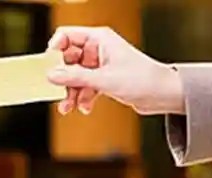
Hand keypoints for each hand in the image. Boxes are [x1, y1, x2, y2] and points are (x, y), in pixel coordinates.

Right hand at [45, 26, 184, 115]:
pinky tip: (86, 107)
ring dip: (70, 92)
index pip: (66, 36)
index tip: (48, 67)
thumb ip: (75, 77)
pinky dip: (82, 98)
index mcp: (99, 38)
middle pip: (67, 60)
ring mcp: (100, 64)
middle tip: (56, 92)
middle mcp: (98, 49)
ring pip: (74, 76)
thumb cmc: (141, 79)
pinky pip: (84, 87)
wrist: (162, 94)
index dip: (54, 50)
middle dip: (62, 78)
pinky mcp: (103, 79)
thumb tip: (51, 75)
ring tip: (69, 107)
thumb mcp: (103, 79)